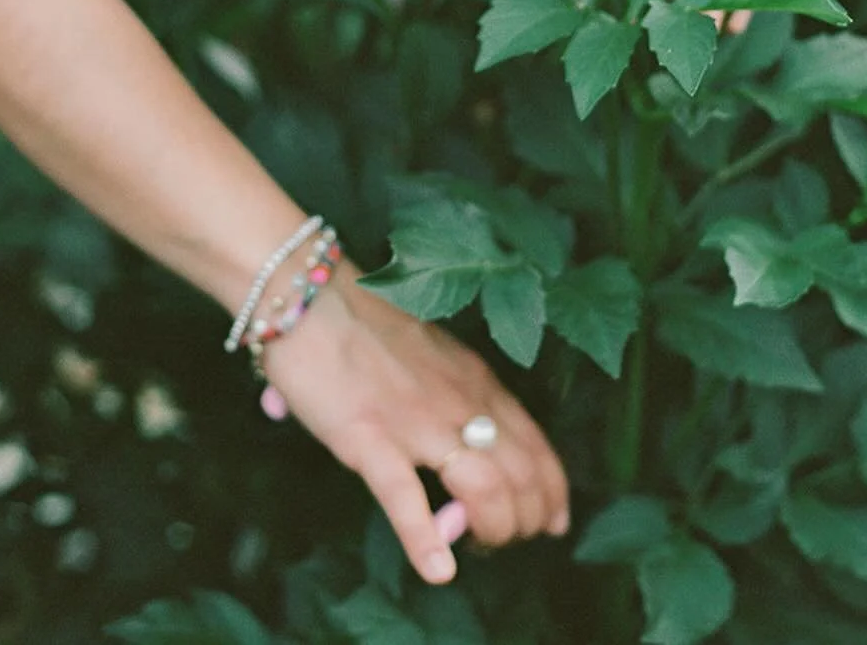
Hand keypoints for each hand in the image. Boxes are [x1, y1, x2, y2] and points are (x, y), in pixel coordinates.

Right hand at [256, 270, 569, 583]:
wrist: (311, 296)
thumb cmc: (366, 324)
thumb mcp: (431, 354)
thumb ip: (452, 396)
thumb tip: (460, 453)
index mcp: (475, 380)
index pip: (535, 443)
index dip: (553, 489)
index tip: (554, 521)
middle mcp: (459, 402)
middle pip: (521, 474)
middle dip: (527, 518)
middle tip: (510, 541)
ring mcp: (416, 422)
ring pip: (485, 488)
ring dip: (493, 531)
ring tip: (482, 551)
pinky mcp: (369, 438)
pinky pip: (406, 498)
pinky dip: (426, 540)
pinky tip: (438, 569)